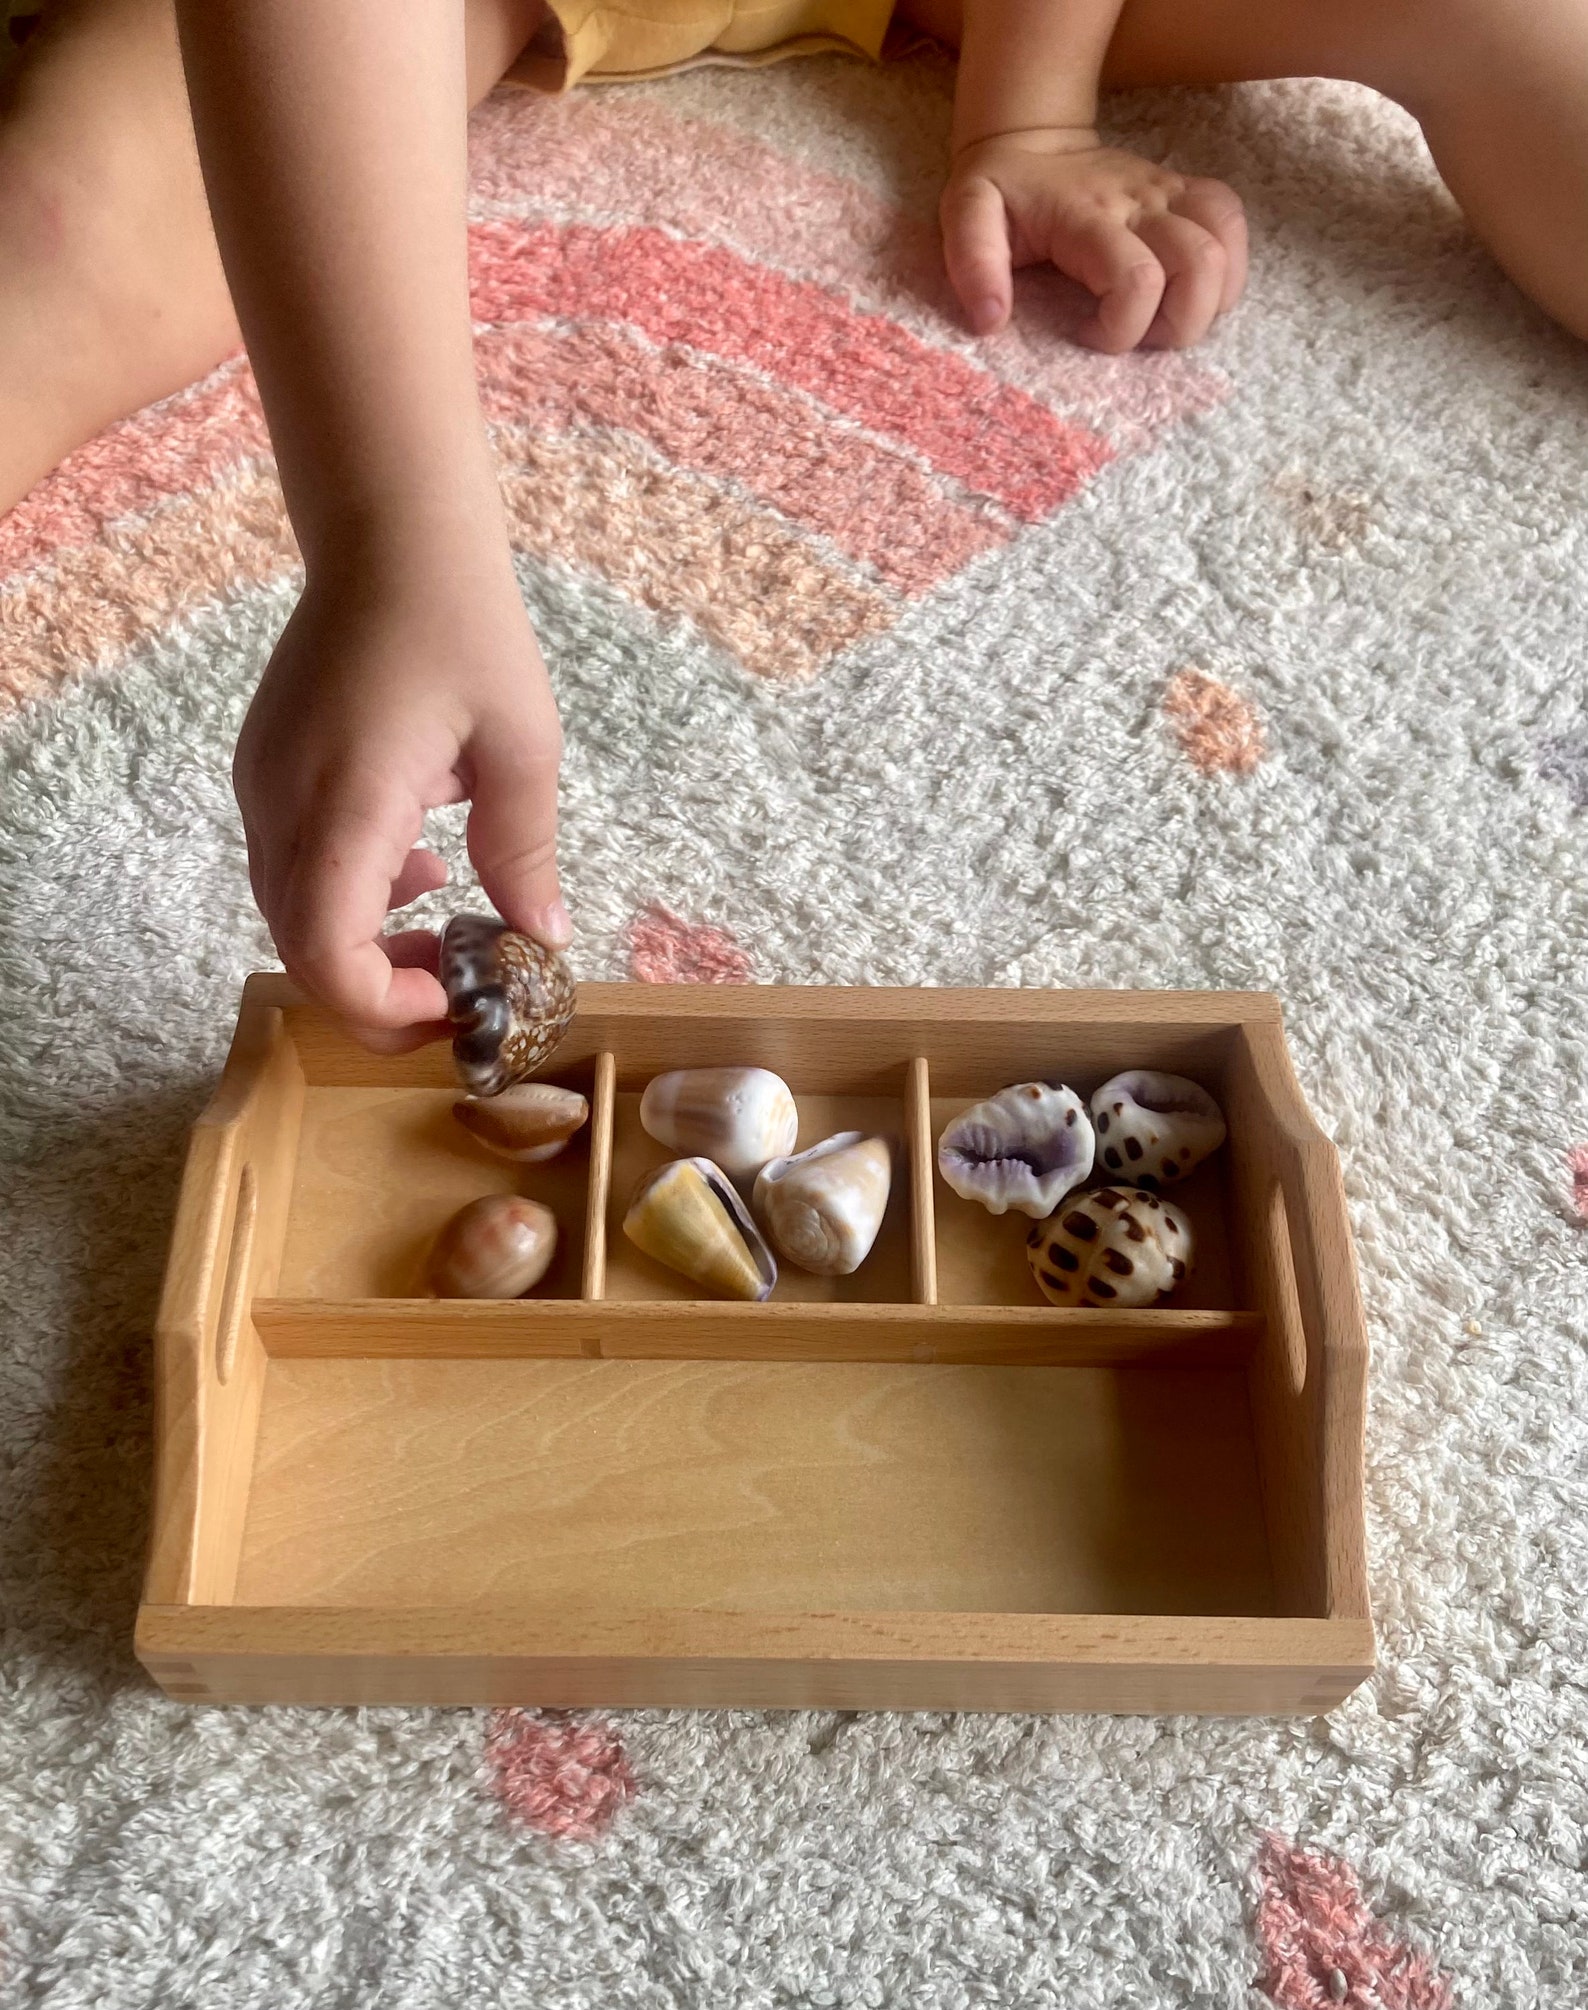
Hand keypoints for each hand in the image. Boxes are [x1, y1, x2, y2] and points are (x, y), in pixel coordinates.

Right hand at [233, 539, 566, 1049]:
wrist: (390, 537)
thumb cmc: (462, 626)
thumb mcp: (521, 744)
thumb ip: (525, 852)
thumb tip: (543, 940)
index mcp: (348, 802)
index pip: (326, 952)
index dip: (384, 1002)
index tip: (454, 996)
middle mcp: (284, 803)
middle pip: (301, 951)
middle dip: (380, 992)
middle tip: (460, 990)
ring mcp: (263, 788)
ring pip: (292, 915)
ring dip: (364, 946)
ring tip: (447, 928)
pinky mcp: (264, 773)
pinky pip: (292, 869)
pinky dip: (348, 898)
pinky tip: (418, 868)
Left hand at [940, 129, 1247, 351]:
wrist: (1031, 137)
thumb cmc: (1000, 189)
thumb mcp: (965, 215)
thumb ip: (973, 263)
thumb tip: (992, 320)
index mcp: (1090, 216)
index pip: (1136, 280)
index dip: (1120, 329)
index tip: (1084, 336)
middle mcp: (1141, 201)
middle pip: (1199, 266)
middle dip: (1177, 325)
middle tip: (1135, 335)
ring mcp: (1169, 194)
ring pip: (1224, 248)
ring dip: (1206, 303)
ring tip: (1162, 318)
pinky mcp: (1185, 193)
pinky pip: (1232, 225)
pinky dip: (1226, 271)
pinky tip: (1192, 293)